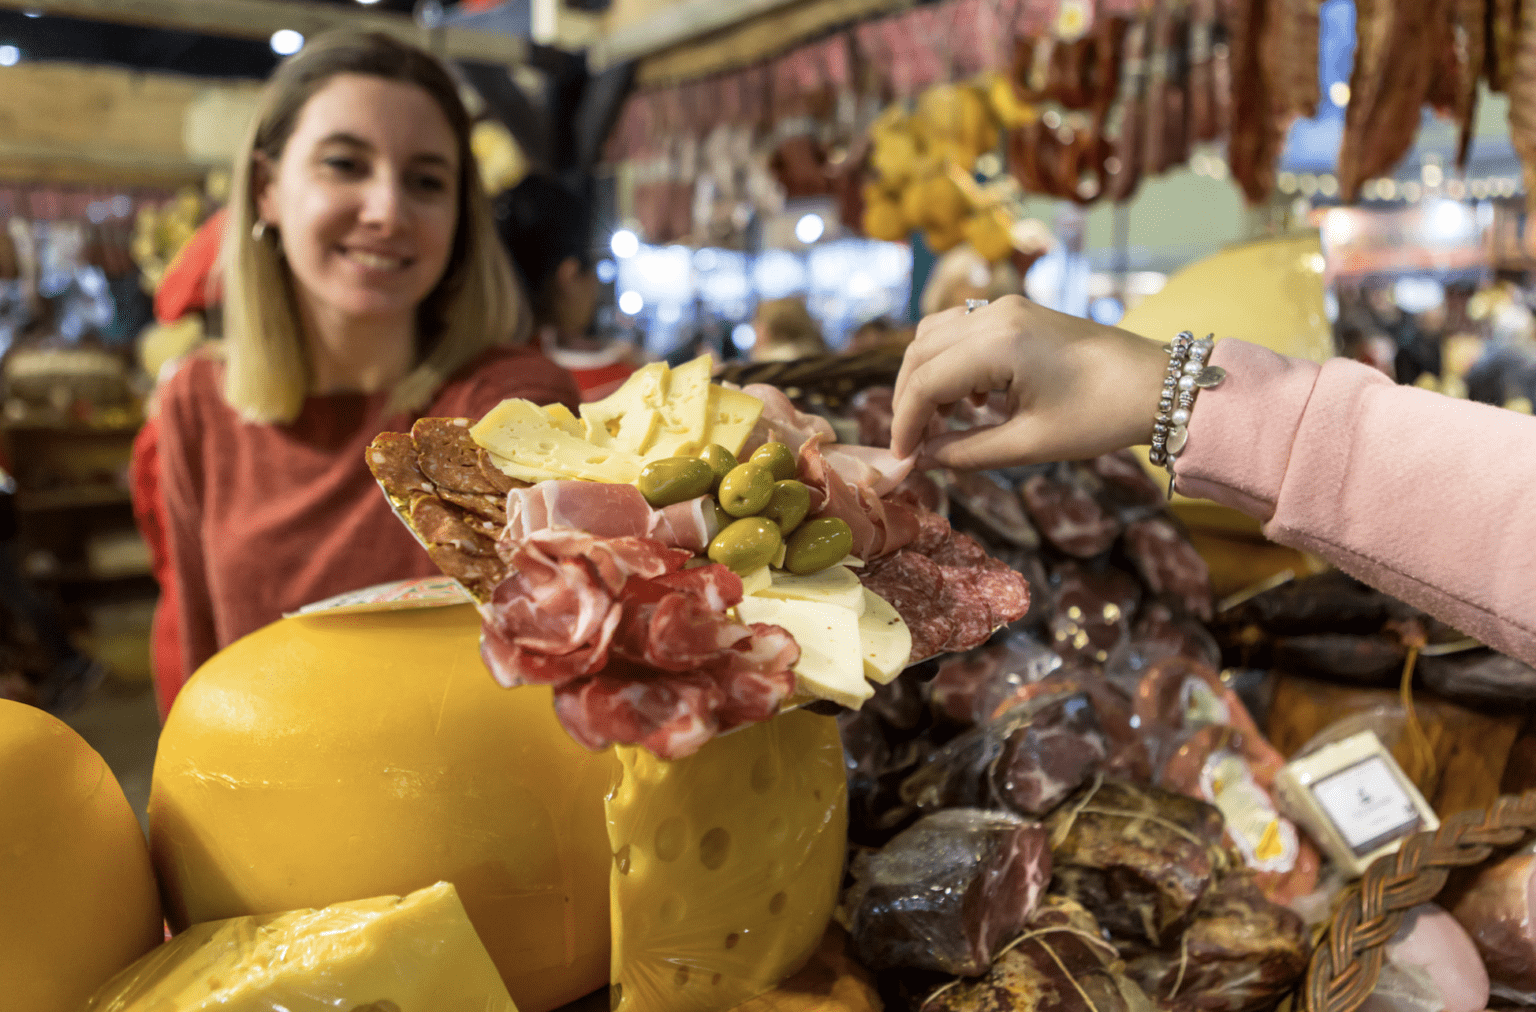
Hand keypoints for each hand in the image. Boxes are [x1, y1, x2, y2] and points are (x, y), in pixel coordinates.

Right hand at [890, 294, 1168, 469]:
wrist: (1158, 385)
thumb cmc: (1102, 416)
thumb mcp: (1030, 444)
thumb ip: (966, 452)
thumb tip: (921, 462)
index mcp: (998, 344)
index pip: (924, 382)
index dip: (905, 424)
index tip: (903, 459)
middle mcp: (995, 315)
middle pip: (919, 354)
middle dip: (908, 401)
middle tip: (916, 445)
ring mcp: (1006, 308)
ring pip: (934, 337)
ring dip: (926, 379)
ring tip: (940, 424)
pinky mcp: (1016, 312)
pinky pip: (960, 332)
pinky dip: (949, 364)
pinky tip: (970, 402)